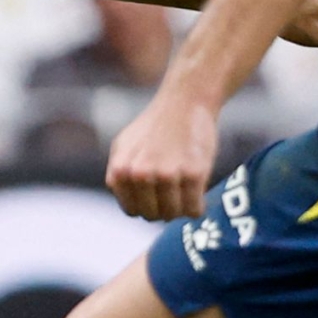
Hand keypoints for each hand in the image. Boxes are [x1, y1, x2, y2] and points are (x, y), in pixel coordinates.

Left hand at [105, 85, 221, 219]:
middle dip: (164, 209)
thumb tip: (125, 202)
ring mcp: (167, 175)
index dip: (146, 206)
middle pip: (153, 215)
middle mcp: (140, 175)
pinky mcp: (193, 174)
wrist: (185, 102)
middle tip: (174, 195)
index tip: (157, 198)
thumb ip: (119, 175)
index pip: (132, 211)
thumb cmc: (155, 126)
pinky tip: (198, 194)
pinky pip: (194, 210)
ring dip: (181, 208)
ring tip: (186, 193)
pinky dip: (197, 207)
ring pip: (174, 214)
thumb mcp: (124, 146)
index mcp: (121, 170)